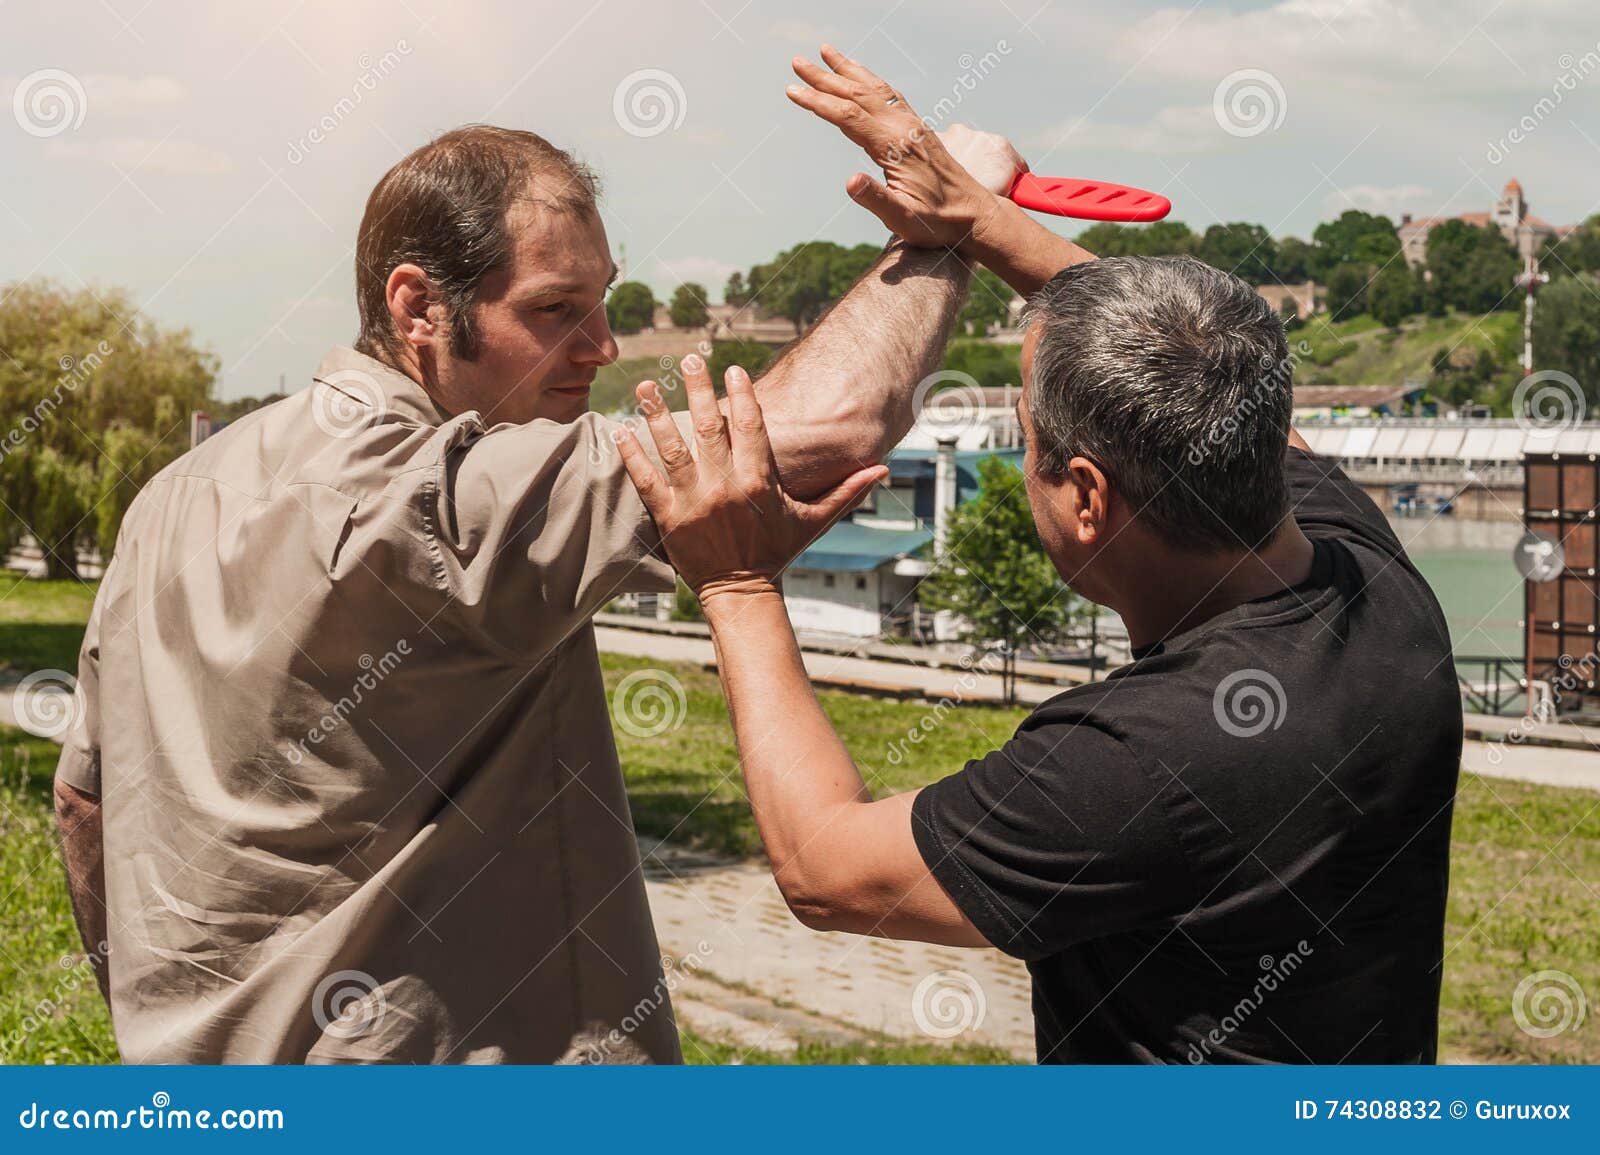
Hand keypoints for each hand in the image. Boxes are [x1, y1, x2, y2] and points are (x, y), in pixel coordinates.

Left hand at [616, 356, 886, 601]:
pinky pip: (646, 481)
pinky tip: (620, 431)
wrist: (741, 591)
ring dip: (656, 415)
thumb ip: (846, 491)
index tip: (735, 369)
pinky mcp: (668, 518)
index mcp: (759, 482)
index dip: (742, 395)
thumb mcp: (814, 521)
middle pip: (708, 428)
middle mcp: (724, 487)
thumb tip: (883, 467)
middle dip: (698, 389)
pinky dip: (632, 456)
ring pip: (671, 449)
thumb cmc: (777, 552)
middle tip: (689, 357)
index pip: (749, 427)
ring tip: (645, 386)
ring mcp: (693, 502)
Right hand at [787, 45, 1023, 250]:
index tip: (792, 90)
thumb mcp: (904, 220)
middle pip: (858, 95)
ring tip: (826, 52)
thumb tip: (850, 182)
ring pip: (875, 89)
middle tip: (797, 61)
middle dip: (825, 78)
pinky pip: (890, 95)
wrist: (974, 216)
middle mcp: (904, 129)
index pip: (849, 117)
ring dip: (848, 70)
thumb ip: (877, 200)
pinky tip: (861, 76)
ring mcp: (913, 125)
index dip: (818, 103)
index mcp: (896, 148)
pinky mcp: (918, 128)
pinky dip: (870, 80)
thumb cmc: (937, 223)